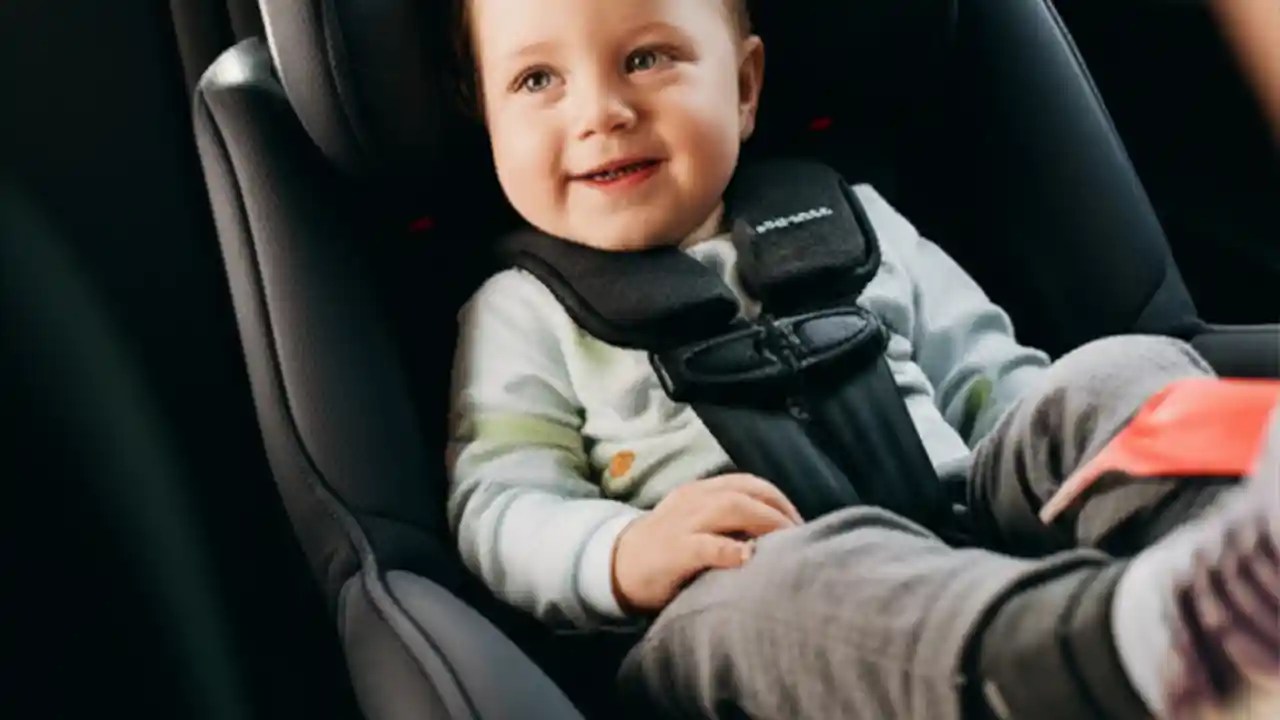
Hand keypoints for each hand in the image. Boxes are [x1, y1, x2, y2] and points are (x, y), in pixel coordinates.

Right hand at [611, 473, 802, 614]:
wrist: (616, 566)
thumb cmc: (667, 550)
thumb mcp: (696, 525)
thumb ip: (728, 524)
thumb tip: (776, 535)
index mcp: (701, 492)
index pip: (748, 483)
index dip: (777, 499)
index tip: (799, 522)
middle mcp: (694, 500)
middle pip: (745, 492)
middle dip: (778, 511)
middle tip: (800, 535)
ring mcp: (682, 524)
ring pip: (729, 508)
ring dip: (764, 523)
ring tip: (786, 543)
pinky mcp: (673, 551)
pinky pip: (704, 545)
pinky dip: (728, 549)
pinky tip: (746, 558)